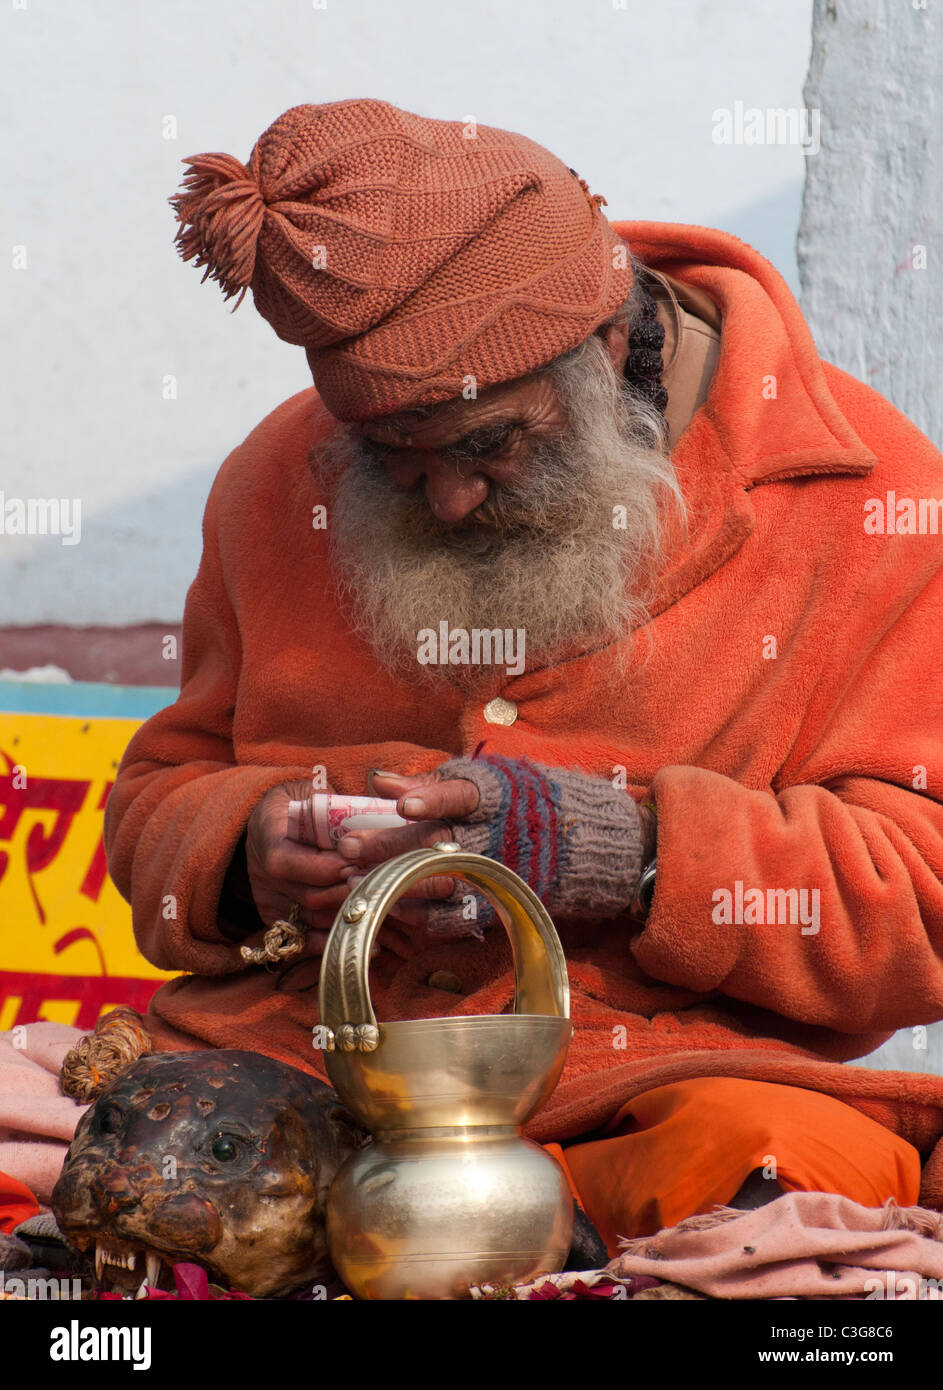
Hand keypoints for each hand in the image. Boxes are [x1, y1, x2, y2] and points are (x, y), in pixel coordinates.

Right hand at [243, 780, 420, 959]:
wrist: (270, 819)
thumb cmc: (300, 802)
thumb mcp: (311, 790)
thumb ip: (335, 801)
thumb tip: (381, 799)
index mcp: (266, 837)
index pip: (289, 863)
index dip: (328, 867)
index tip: (361, 863)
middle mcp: (261, 874)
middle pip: (309, 896)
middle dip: (350, 892)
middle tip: (384, 886)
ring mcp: (268, 900)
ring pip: (313, 919)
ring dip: (351, 915)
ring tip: (386, 910)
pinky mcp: (278, 920)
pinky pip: (307, 939)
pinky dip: (339, 941)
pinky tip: (372, 943)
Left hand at [336, 769, 480, 929]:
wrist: (546, 834)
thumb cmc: (494, 802)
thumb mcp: (466, 782)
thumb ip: (423, 784)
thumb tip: (377, 781)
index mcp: (487, 797)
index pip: (461, 796)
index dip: (434, 800)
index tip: (402, 806)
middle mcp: (492, 836)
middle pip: (440, 842)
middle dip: (391, 845)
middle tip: (348, 845)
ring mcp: (490, 873)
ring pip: (441, 881)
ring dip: (395, 881)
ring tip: (354, 876)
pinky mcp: (488, 904)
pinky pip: (450, 916)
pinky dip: (416, 912)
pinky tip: (386, 903)